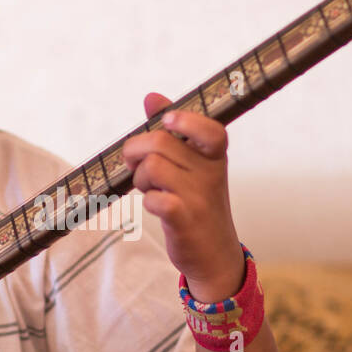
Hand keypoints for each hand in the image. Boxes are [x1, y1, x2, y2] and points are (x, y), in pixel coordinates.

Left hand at [120, 91, 245, 301]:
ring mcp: (198, 197)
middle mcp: (210, 173)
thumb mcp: (193, 165)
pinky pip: (155, 199)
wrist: (215, 254)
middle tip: (137, 166)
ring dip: (139, 178)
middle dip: (135, 151)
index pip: (210, 129)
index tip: (167, 122)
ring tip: (148, 188)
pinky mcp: (184, 220)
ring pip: (152, 167)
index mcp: (214, 156)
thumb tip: (151, 96)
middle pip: (159, 142)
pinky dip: (147, 200)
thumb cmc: (197, 203)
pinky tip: (155, 206)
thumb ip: (173, 131)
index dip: (184, 120)